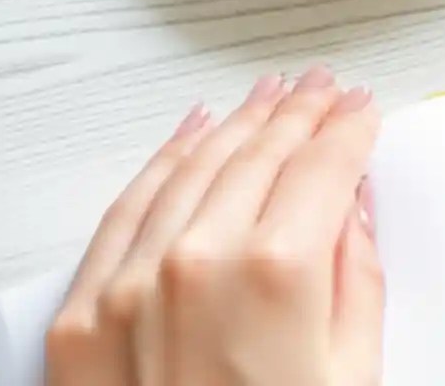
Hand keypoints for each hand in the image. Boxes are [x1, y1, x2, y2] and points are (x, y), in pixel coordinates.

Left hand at [45, 66, 384, 385]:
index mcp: (279, 275)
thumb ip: (357, 283)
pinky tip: (193, 130)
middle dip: (300, 113)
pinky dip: (165, 160)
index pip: (323, 169)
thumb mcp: (351, 374)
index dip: (349, 131)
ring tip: (270, 93)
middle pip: (260, 156)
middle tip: (323, 87)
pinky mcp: (83, 312)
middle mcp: (198, 262)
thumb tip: (349, 218)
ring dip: (239, 123)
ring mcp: (132, 283)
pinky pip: (127, 209)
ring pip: (194, 167)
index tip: (361, 111)